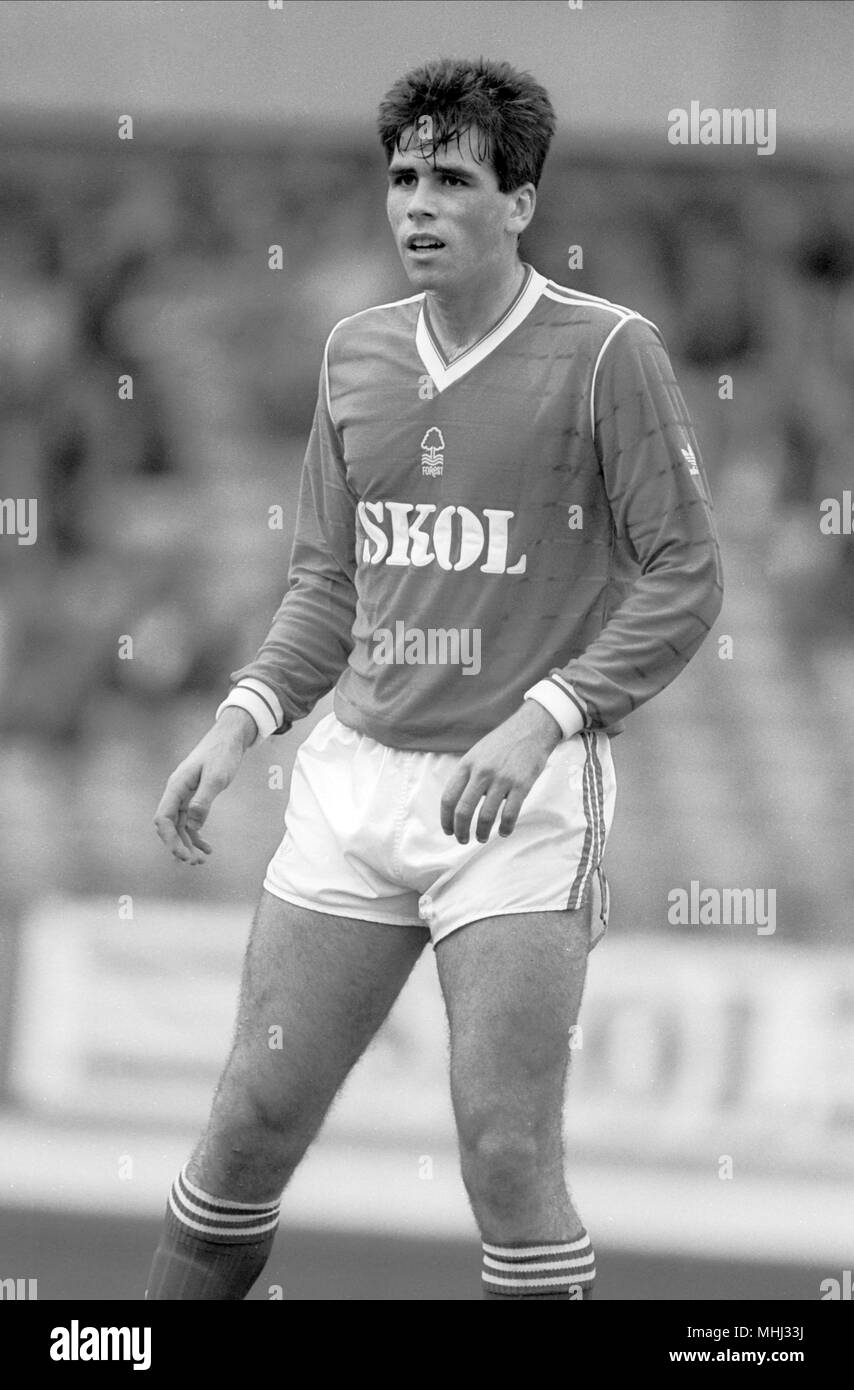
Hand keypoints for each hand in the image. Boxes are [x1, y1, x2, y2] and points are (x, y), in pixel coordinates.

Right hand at [153, 708, 256, 864]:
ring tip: (201, 861)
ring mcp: (184, 794)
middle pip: (168, 826)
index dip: (170, 839)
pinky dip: (196, 834)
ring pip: (179, 825)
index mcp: (176, 786)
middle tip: (195, 863)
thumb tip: (192, 825)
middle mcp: (176, 791)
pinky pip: (189, 820)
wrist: (230, 737)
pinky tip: (207, 847)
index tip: (184, 855)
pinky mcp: (194, 795)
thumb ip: (203, 800)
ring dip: (187, 843)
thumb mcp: (216, 777)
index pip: (163, 819)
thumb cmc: (223, 754)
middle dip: (178, 846)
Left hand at [440, 700, 561, 843]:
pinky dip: (505, 828)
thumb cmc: (502, 743)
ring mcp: (501, 779)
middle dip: (460, 830)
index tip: (448, 830)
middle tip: (463, 839)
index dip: (446, 818)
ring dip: (481, 833)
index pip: (448, 797)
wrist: (530, 729)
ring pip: (485, 816)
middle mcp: (481, 773)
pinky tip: (503, 832)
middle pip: (463, 810)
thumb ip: (467, 775)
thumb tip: (459, 804)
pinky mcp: (521, 785)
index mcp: (467, 765)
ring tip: (482, 838)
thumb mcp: (477, 753)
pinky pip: (509, 814)